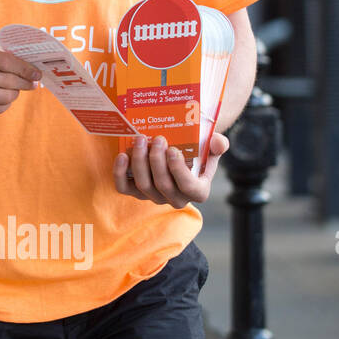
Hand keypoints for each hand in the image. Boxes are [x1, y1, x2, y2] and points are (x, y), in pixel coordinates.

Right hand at [0, 43, 40, 121]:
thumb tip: (30, 63)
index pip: (5, 60)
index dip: (25, 67)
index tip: (37, 73)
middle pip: (7, 80)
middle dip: (24, 82)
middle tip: (32, 84)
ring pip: (5, 96)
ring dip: (14, 94)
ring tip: (13, 90)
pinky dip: (4, 104)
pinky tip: (0, 99)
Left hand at [112, 132, 230, 207]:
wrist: (178, 153)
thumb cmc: (197, 152)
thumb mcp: (211, 148)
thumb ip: (218, 145)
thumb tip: (218, 143)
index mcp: (197, 191)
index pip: (189, 187)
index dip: (179, 170)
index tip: (173, 149)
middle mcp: (176, 198)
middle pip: (163, 185)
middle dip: (157, 161)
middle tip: (156, 139)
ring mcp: (154, 197)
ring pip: (143, 185)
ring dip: (139, 162)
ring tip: (139, 140)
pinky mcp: (135, 192)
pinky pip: (123, 188)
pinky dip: (119, 173)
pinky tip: (122, 155)